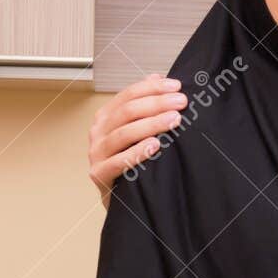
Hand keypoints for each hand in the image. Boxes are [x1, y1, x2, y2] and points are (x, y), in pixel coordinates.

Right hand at [87, 73, 188, 203]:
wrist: (121, 200)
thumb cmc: (130, 164)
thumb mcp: (136, 132)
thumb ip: (144, 106)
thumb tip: (158, 76)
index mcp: (106, 117)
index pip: (128, 95)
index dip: (152, 88)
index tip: (177, 86)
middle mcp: (98, 132)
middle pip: (127, 111)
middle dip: (157, 104)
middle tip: (181, 102)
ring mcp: (96, 153)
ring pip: (123, 133)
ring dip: (151, 124)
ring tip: (174, 120)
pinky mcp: (99, 174)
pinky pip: (118, 161)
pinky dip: (137, 152)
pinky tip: (155, 145)